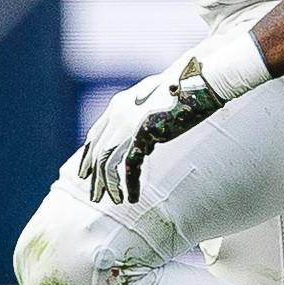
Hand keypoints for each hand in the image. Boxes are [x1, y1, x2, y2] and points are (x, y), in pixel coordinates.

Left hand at [77, 54, 225, 204]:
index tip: (85, 172)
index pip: (95, 134)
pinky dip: (129, 185)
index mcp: (118, 104)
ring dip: (108, 185)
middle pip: (97, 151)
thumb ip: (144, 115)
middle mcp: (117, 114)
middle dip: (94, 176)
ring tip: (114, 200)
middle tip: (95, 195)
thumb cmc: (184, 86)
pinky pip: (130, 167)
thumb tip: (143, 143)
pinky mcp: (142, 135)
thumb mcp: (156, 99)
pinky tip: (132, 198)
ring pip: (107, 163)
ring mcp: (127, 125)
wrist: (198, 83)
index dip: (88, 155)